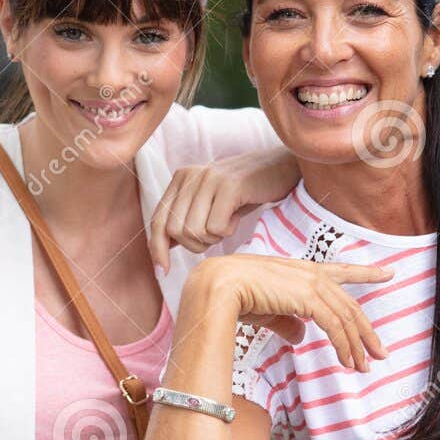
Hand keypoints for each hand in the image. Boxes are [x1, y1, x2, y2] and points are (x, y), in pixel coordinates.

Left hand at [147, 148, 298, 272]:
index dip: (157, 249)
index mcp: (181, 179)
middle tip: (217, 233)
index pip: (157, 221)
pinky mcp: (229, 186)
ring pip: (194, 232)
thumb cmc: (246, 192)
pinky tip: (238, 215)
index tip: (163, 272)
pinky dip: (229, 231)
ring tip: (229, 221)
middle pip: (175, 232)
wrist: (281, 167)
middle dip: (195, 244)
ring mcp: (209, 179)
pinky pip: (216, 228)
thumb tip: (161, 247)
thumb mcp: (210, 202)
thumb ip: (186, 219)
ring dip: (214, 238)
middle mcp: (190, 175)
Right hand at [198, 254, 392, 372]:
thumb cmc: (233, 296)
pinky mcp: (309, 297)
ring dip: (357, 345)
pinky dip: (344, 345)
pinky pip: (335, 325)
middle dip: (366, 331)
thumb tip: (300, 337)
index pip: (341, 272)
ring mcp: (311, 283)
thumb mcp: (266, 310)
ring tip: (364, 367)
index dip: (366, 273)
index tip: (388, 273)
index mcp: (302, 271)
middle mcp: (311, 274)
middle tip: (379, 354)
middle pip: (349, 305)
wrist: (218, 286)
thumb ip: (286, 322)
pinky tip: (347, 361)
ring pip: (346, 317)